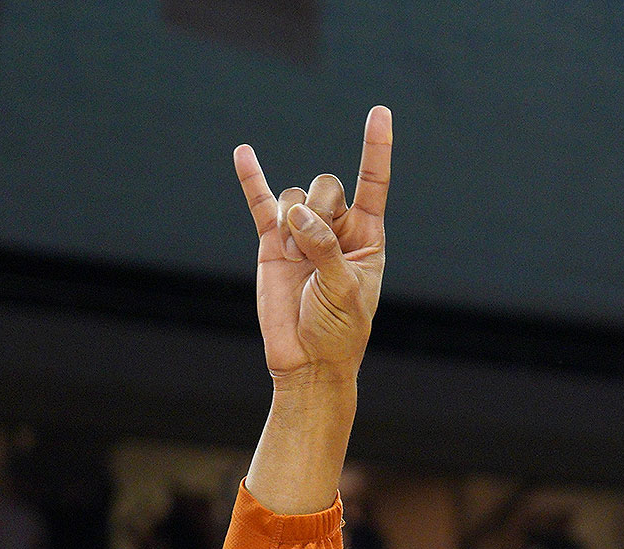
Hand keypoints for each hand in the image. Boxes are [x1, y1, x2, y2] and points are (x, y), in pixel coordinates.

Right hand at [235, 107, 391, 384]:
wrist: (307, 362)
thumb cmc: (340, 330)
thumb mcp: (343, 289)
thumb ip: (324, 247)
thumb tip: (296, 212)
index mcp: (367, 237)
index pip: (374, 182)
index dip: (376, 148)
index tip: (379, 111)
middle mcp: (336, 229)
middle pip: (325, 186)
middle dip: (319, 209)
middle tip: (316, 248)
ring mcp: (302, 233)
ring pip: (294, 197)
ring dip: (292, 223)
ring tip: (296, 260)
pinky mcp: (272, 243)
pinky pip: (260, 203)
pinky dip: (252, 178)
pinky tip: (244, 153)